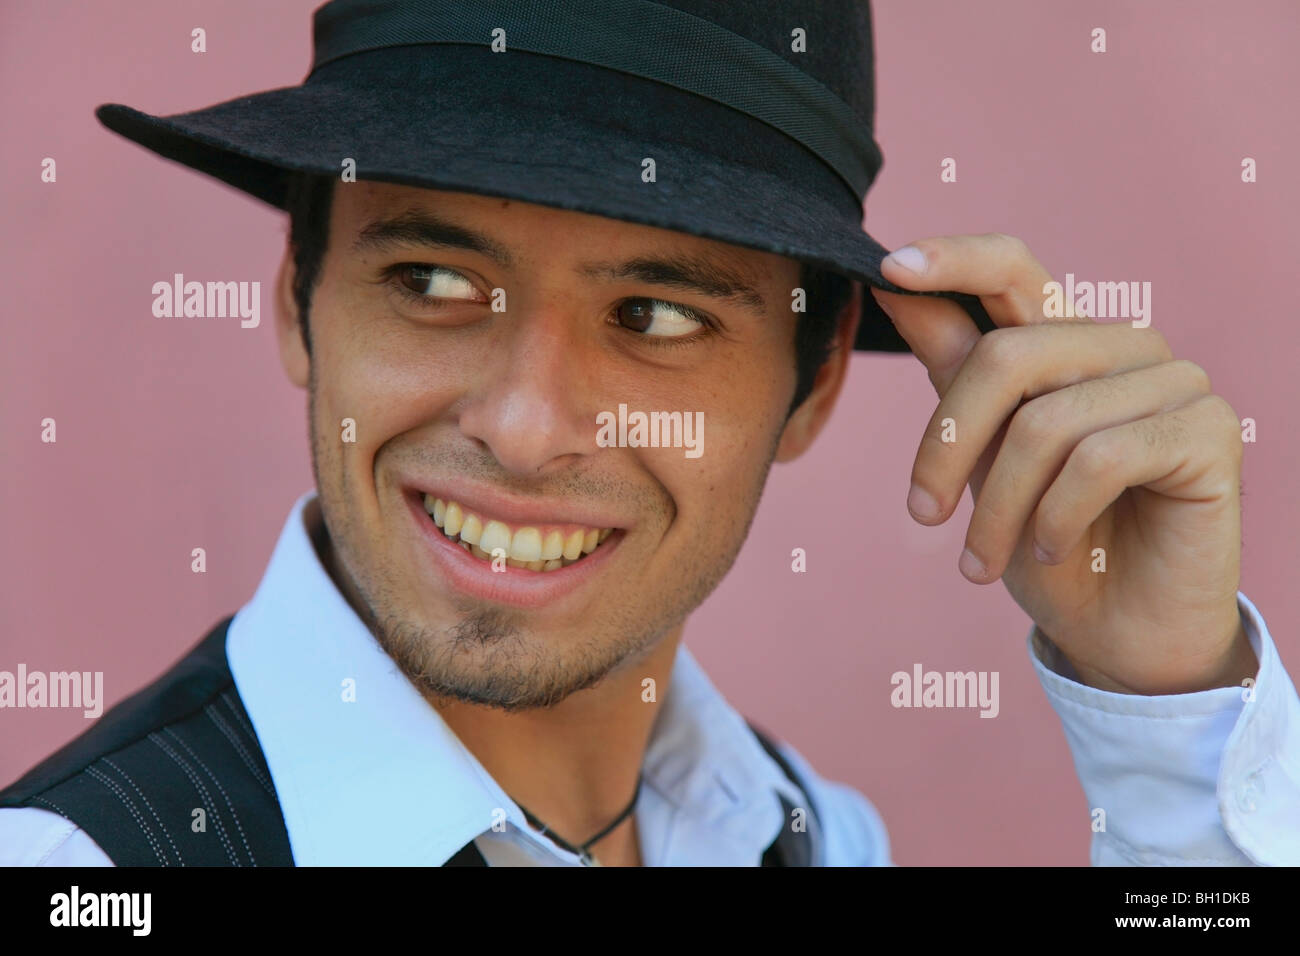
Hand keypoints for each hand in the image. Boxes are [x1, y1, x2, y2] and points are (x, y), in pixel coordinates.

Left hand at [872, 234, 1256, 694]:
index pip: (1011, 266)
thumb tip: (896, 285)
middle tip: (923, 513)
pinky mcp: (1209, 431)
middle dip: (948, 444)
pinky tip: (1056, 550)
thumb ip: (953, 369)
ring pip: (1046, 422)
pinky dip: (1057, 518)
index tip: (888, 268)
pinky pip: (1100, 460)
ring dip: (996, 508)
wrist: (1116, 631)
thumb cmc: (1046, 541)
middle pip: (1006, 356)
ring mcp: (1174, 382)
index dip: (951, 260)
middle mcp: (1122, 346)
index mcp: (1065, 340)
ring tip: (980, 561)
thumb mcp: (981, 456)